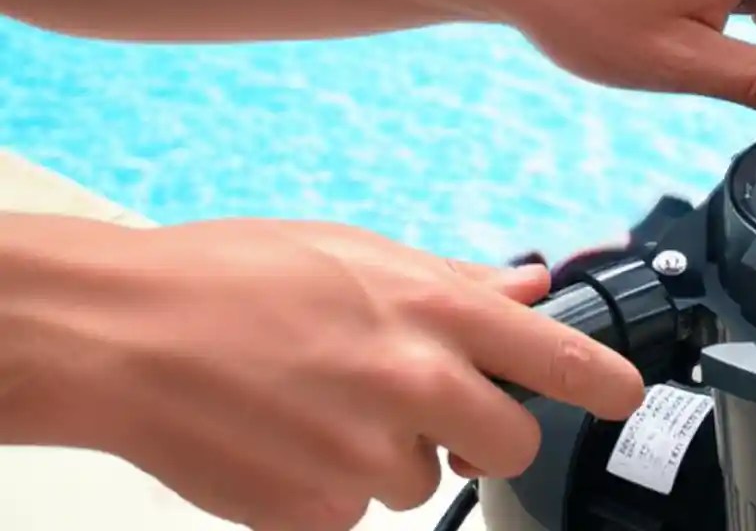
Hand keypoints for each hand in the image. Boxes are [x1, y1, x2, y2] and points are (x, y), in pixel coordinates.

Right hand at [48, 219, 642, 530]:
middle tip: (432, 412)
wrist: (126, 334)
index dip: (606, 383)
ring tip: (323, 408)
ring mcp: (368, 456)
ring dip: (391, 459)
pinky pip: (355, 513)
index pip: (557, 358)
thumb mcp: (359, 253)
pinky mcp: (317, 513)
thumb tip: (527, 284)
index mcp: (433, 311)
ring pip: (423, 484)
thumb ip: (453, 281)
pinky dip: (332, 488)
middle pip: (511, 447)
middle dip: (485, 437)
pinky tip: (288, 440)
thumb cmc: (236, 275)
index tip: (626, 396)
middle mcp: (415, 385)